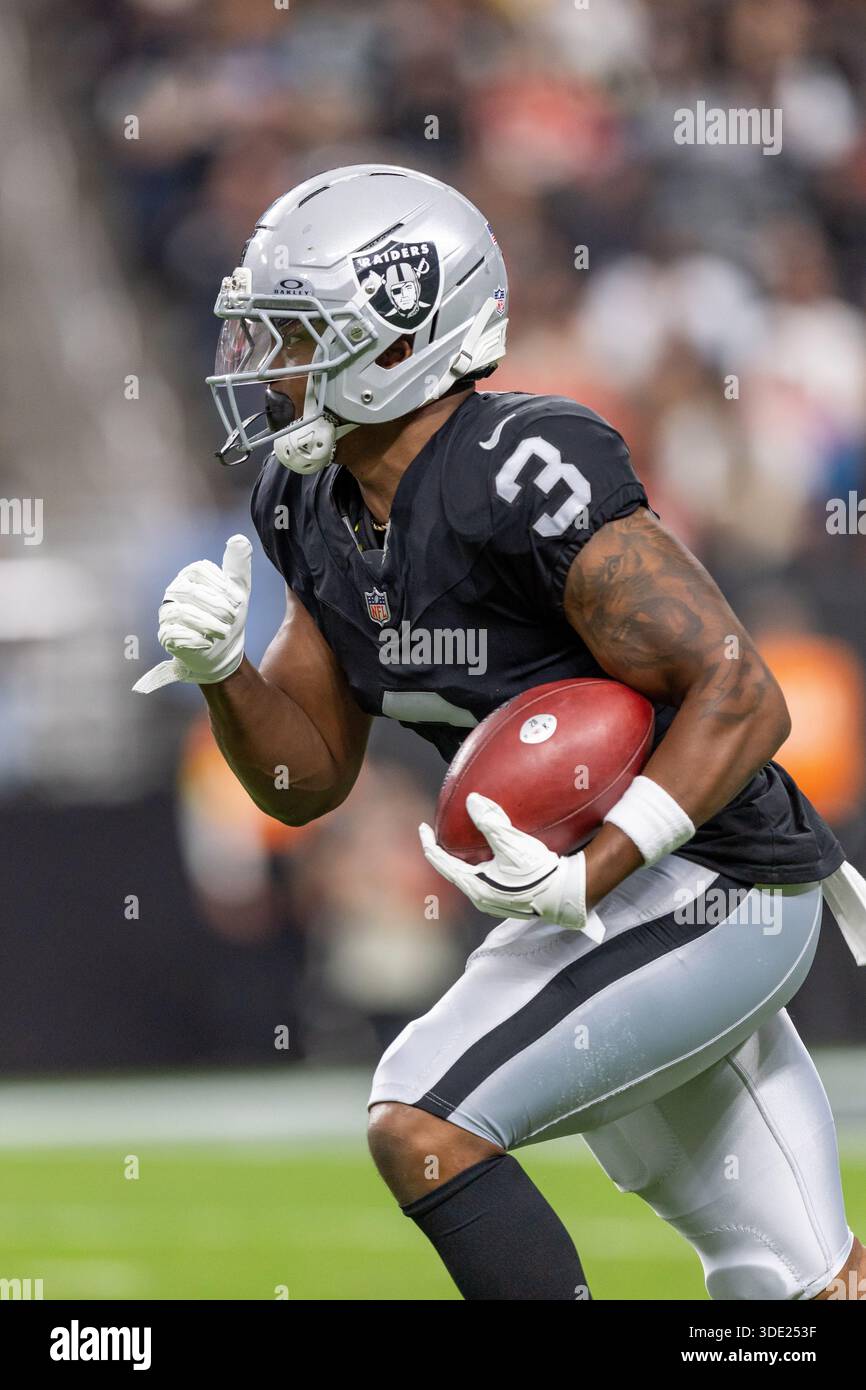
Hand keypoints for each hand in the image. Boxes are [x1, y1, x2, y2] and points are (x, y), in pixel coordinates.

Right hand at [133, 535, 251, 692]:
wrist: (224, 651)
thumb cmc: (229, 617)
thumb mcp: (239, 590)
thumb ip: (238, 566)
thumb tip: (240, 538)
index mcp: (190, 576)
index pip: (199, 570)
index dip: (220, 585)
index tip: (236, 600)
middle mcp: (174, 592)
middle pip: (192, 591)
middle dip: (218, 606)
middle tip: (232, 618)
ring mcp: (167, 614)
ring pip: (183, 613)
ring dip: (209, 624)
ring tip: (223, 631)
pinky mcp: (166, 636)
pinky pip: (174, 633)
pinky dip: (195, 639)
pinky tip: (208, 642)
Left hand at [419, 792, 604, 939]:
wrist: (566, 894)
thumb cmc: (538, 873)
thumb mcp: (512, 844)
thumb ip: (490, 822)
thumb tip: (471, 801)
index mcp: (474, 887)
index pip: (441, 863)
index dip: (429, 843)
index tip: (423, 827)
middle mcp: (480, 897)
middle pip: (454, 871)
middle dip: (447, 851)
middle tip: (442, 833)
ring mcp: (494, 901)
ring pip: (470, 875)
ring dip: (465, 858)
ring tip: (465, 840)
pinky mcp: (507, 899)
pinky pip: (485, 878)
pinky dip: (480, 863)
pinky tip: (490, 852)